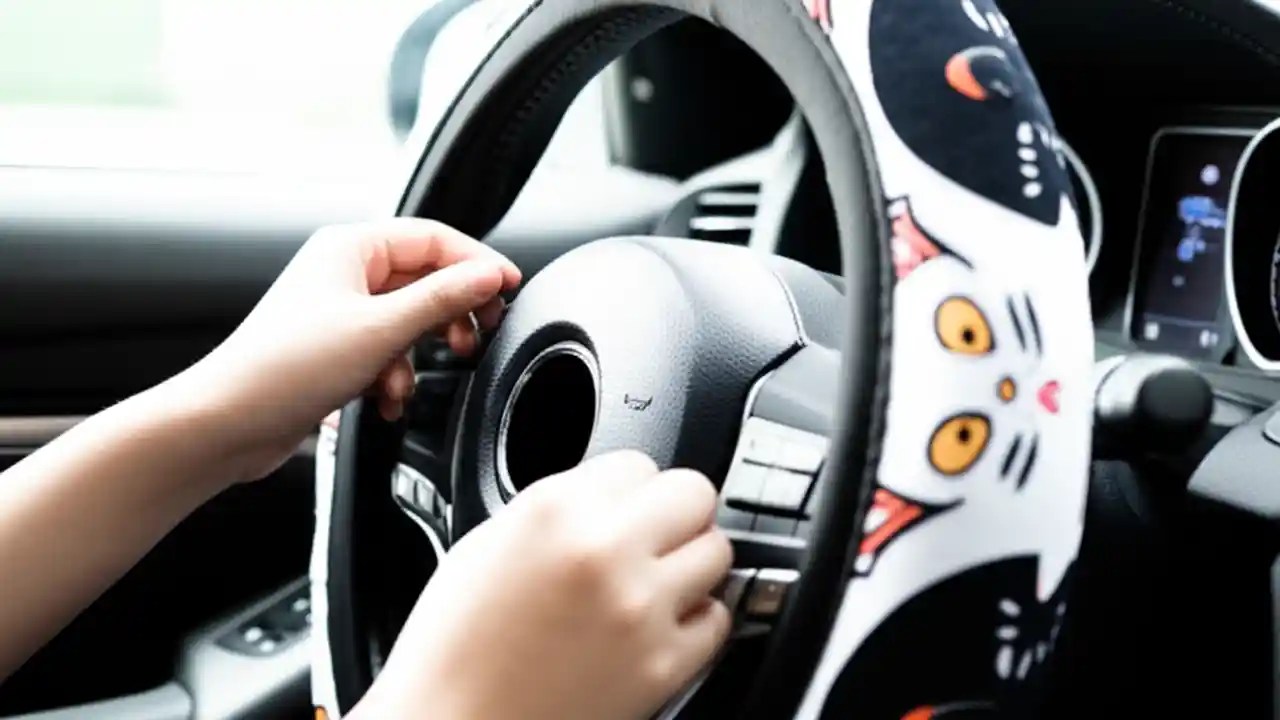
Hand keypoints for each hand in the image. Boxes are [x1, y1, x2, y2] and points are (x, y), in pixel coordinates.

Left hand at [183, 219, 519, 482]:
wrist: (227, 423)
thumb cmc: (286, 369)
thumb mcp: (381, 329)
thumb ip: (443, 299)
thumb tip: (489, 275)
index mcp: (351, 248)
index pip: (434, 239)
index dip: (476, 262)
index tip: (508, 287)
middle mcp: (344, 273)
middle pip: (424, 280)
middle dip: (450, 314)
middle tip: (476, 335)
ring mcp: (339, 312)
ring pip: (407, 321)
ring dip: (418, 355)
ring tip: (411, 380)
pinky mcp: (335, 350)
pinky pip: (386, 351)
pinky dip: (394, 376)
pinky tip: (384, 399)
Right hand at [353, 451, 733, 719]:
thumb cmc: (455, 646)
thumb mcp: (487, 544)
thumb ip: (556, 507)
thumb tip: (605, 494)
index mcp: (555, 510)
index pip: (638, 461)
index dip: (627, 488)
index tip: (619, 508)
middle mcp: (605, 550)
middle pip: (694, 492)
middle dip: (674, 512)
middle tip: (653, 536)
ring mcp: (641, 609)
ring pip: (717, 550)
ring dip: (690, 562)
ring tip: (655, 582)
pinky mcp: (664, 663)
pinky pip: (717, 618)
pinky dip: (695, 621)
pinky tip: (658, 626)